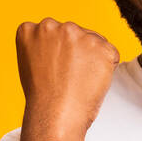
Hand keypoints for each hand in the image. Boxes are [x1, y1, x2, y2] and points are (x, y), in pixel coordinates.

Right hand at [15, 18, 120, 132]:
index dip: (59, 53)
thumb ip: (43, 47)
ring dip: (92, 58)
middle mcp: (51, 26)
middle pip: (74, 33)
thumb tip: (62, 45)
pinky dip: (108, 68)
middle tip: (69, 77)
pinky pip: (111, 54)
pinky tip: (92, 81)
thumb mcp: (31, 64)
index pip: (53, 33)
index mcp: (30, 30)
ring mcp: (77, 34)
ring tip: (79, 80)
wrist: (55, 115)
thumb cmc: (43, 98)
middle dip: (77, 52)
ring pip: (93, 41)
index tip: (55, 69)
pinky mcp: (100, 45)